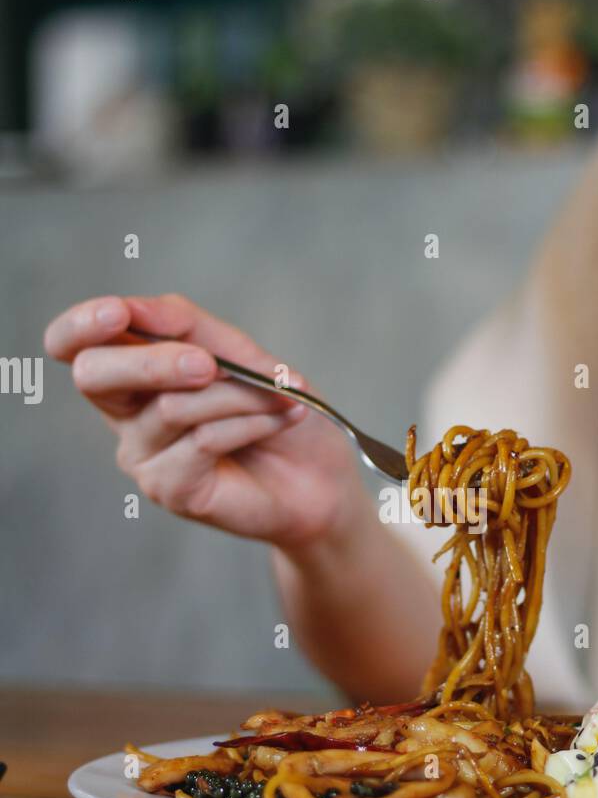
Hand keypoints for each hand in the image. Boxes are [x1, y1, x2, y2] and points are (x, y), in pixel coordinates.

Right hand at [44, 293, 365, 552]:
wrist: (323, 475)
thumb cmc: (278, 409)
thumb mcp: (238, 352)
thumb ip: (185, 325)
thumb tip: (137, 308)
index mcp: (133, 371)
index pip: (74, 345)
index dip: (80, 326)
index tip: (117, 313)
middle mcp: (126, 413)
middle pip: (95, 375)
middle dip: (152, 361)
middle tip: (207, 364)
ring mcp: (143, 454)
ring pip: (171, 406)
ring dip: (237, 394)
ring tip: (281, 397)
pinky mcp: (170, 488)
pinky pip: (201, 440)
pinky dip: (250, 422)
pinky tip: (281, 421)